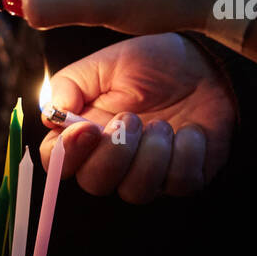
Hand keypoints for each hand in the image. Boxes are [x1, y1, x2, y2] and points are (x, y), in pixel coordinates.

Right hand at [38, 33, 235, 202]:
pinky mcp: (184, 177)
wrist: (205, 63)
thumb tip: (51, 112)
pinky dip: (186, 154)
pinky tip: (192, 130)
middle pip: (95, 184)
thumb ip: (70, 83)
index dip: (67, 154)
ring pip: (136, 192)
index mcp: (85, 134)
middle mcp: (112, 160)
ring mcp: (148, 173)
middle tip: (131, 119)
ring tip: (163, 124)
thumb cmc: (151, 64)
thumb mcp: (106, 63)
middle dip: (114, 154)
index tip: (87, 128)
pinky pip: (179, 184)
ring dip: (151, 155)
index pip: (57, 163)